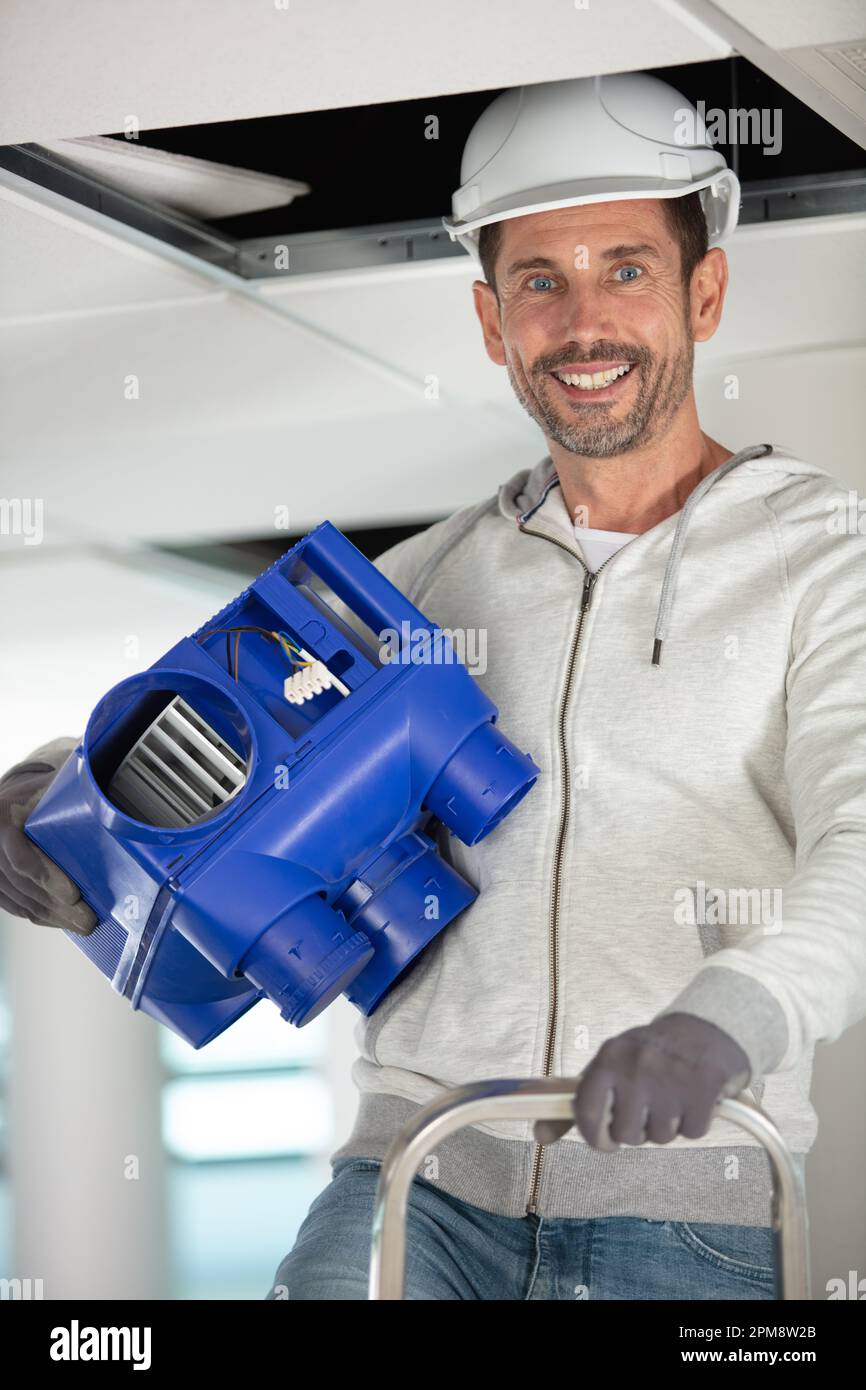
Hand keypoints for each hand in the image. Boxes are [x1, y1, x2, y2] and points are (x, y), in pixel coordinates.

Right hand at [0, 738, 95, 933]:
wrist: (13, 800)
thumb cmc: (38, 793)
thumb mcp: (53, 786)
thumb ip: (77, 793)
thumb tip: (113, 809)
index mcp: (4, 817)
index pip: (21, 857)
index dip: (47, 877)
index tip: (73, 894)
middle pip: (24, 885)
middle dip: (58, 906)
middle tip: (87, 919)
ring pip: (20, 900)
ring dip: (51, 917)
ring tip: (81, 924)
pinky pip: (14, 905)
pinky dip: (38, 915)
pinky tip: (59, 921)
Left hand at [534, 1012, 750, 1149]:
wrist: (702, 1029)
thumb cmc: (646, 1056)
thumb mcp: (608, 1068)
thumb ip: (575, 1105)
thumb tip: (541, 1136)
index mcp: (608, 1058)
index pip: (586, 1113)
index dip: (595, 1136)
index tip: (606, 1140)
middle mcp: (636, 1065)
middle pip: (627, 1134)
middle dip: (638, 1130)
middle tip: (647, 1108)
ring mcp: (671, 1076)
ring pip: (661, 1137)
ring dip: (667, 1127)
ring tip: (670, 1098)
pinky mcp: (704, 1087)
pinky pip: (693, 1132)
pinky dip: (694, 1123)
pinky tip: (692, 1099)